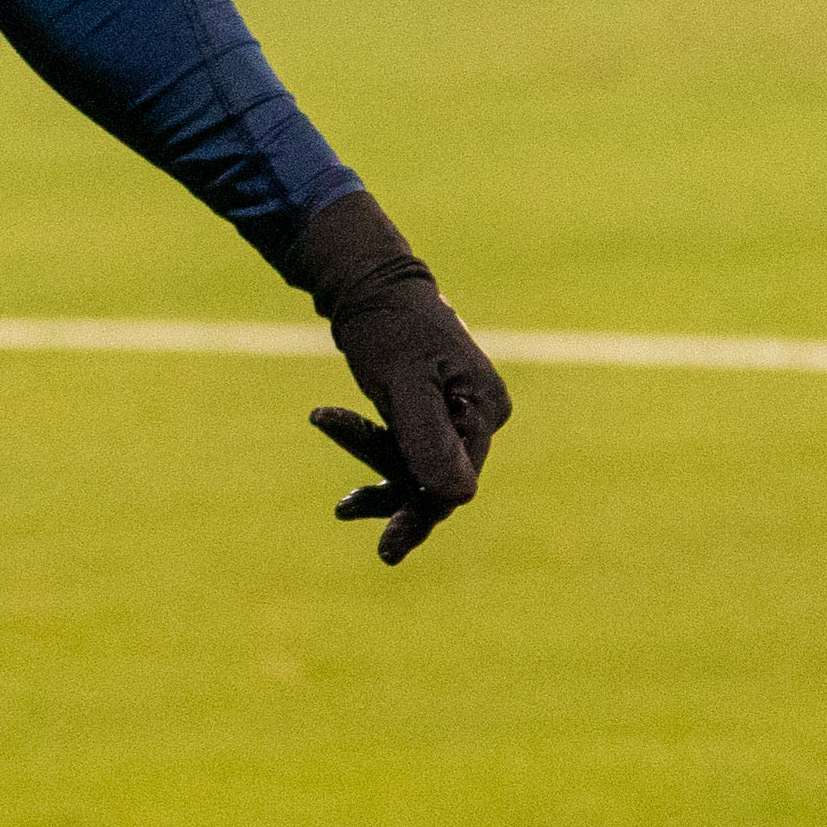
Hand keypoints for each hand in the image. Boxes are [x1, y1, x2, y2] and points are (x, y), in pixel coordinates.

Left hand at [280, 193, 512, 564]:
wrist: (367, 281)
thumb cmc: (387, 324)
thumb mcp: (402, 379)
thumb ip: (428, 436)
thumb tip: (458, 499)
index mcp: (485, 408)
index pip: (458, 477)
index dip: (422, 511)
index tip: (387, 544)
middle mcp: (478, 416)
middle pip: (439, 478)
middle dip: (396, 501)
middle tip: (349, 517)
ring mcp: (455, 415)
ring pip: (418, 468)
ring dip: (378, 481)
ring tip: (342, 507)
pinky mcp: (428, 413)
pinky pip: (404, 451)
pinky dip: (372, 457)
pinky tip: (344, 484)